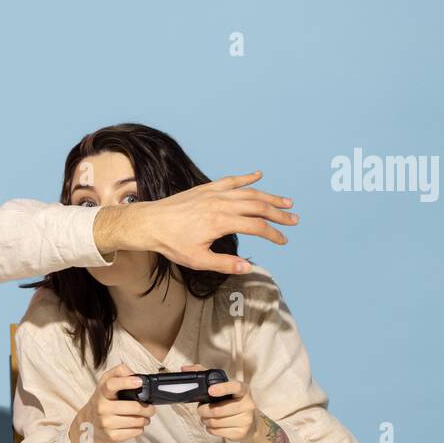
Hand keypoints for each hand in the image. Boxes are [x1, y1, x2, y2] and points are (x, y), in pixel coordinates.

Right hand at [69, 362, 155, 442]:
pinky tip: (136, 425)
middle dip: (147, 408)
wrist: (89, 422)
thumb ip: (120, 372)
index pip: (112, 384)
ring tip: (144, 417)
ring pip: (137, 421)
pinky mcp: (112, 436)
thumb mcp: (106, 382)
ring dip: (145, 419)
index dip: (126, 382)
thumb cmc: (103, 399)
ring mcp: (106, 423)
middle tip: (151, 408)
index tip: (139, 382)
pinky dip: (140, 428)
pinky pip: (135, 432)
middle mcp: (102, 407)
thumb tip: (135, 374)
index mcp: (102, 392)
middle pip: (133, 407)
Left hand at [92, 171, 297, 275]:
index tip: (283, 240)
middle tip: (294, 219)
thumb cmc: (171, 243)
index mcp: (220, 222)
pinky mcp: (205, 188)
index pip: (256, 226)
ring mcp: (213, 193)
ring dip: (269, 196)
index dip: (273, 234)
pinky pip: (230, 180)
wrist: (149, 223)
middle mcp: (220, 204)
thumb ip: (225, 264)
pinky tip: (258, 174)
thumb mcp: (198, 260)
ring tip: (285, 202)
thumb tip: (248, 267)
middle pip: (257, 206)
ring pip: (248, 192)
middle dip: (278, 214)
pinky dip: (246, 177)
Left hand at [183, 361, 256, 441]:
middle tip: (201, 409)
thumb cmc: (231, 400)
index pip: (235, 387)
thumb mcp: (222, 386)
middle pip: (218, 410)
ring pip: (216, 422)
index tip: (210, 390)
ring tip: (207, 417)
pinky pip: (218, 432)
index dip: (222, 388)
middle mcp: (248, 404)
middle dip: (203, 410)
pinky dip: (210, 429)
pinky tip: (213, 425)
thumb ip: (204, 374)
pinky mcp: (241, 432)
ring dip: (205, 420)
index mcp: (243, 389)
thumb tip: (185, 368)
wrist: (249, 422)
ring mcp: (246, 419)